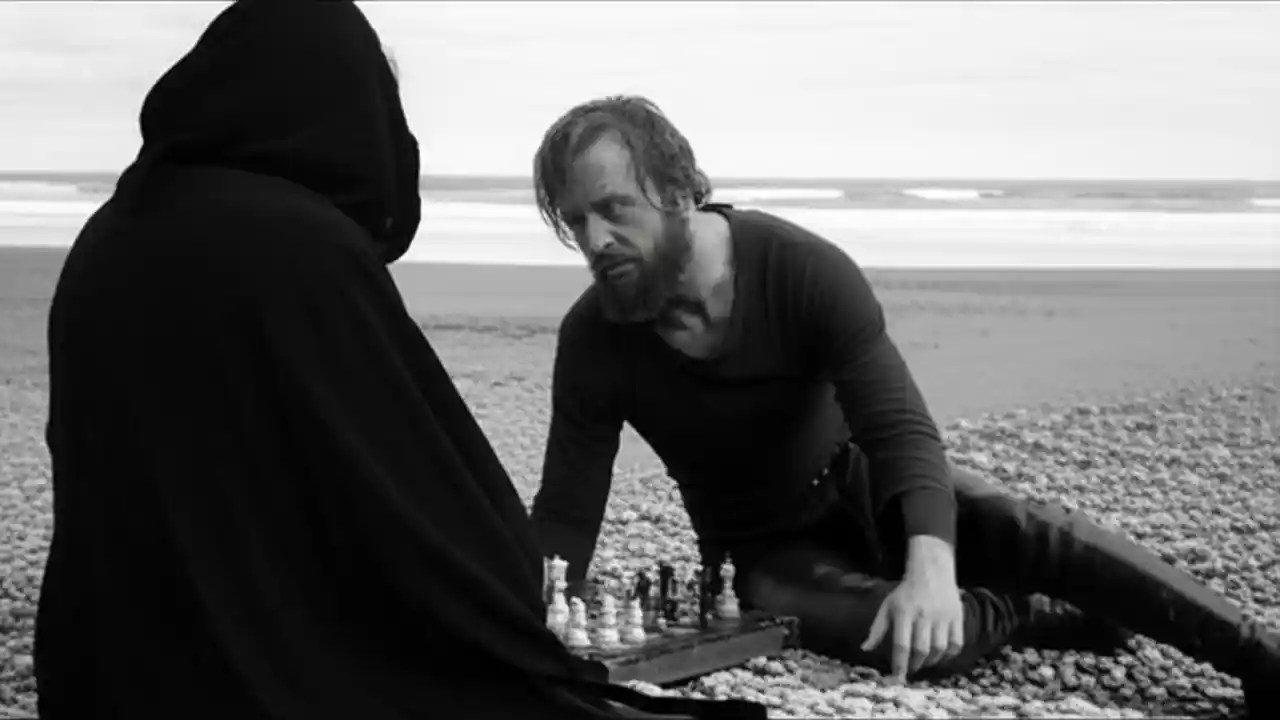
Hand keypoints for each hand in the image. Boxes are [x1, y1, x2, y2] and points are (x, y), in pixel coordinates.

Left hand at [860, 541, 963, 679]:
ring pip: (940, 649)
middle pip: (922, 650)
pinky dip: (949, 655)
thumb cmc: (906, 592)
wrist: (931, 571)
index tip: (897, 678)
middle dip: (915, 665)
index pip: (901, 644)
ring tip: (923, 661)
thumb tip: (865, 649)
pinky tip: (940, 656)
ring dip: (931, 662)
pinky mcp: (957, 616)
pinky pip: (956, 644)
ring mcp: (943, 616)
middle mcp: (924, 614)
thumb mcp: (887, 607)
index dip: (899, 664)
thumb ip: (877, 629)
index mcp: (904, 612)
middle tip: (910, 668)